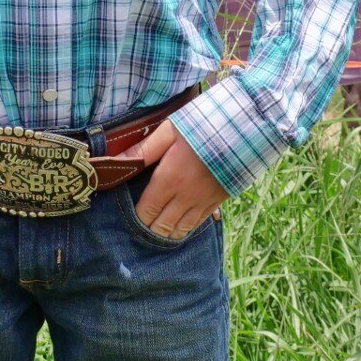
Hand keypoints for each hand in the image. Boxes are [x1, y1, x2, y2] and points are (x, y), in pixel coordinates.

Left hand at [118, 122, 227, 239]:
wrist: (244, 131)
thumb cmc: (202, 127)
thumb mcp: (169, 131)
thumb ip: (143, 149)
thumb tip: (116, 161)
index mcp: (169, 180)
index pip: (146, 211)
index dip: (136, 218)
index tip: (129, 217)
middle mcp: (185, 197)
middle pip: (162, 226)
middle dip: (149, 230)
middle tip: (141, 228)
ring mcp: (203, 202)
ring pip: (181, 229)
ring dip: (168, 233)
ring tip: (158, 232)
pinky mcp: (219, 201)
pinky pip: (199, 224)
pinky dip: (187, 229)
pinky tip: (181, 228)